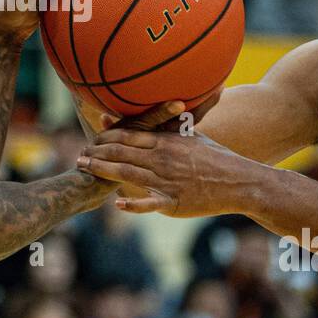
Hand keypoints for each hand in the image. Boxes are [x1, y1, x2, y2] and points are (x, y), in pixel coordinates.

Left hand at [82, 93, 223, 199]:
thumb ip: (165, 126)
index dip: (105, 138)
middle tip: (79, 156)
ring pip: (127, 174)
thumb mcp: (190, 135)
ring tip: (84, 170)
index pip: (128, 136)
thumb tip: (153, 113)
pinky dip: (133, 204)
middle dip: (97, 154)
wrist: (238, 181)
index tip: (91, 139)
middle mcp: (162, 159)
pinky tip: (117, 204)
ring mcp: (166, 181)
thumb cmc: (214, 157)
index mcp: (165, 142)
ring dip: (102, 171)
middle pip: (121, 153)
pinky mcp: (173, 202)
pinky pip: (149, 203)